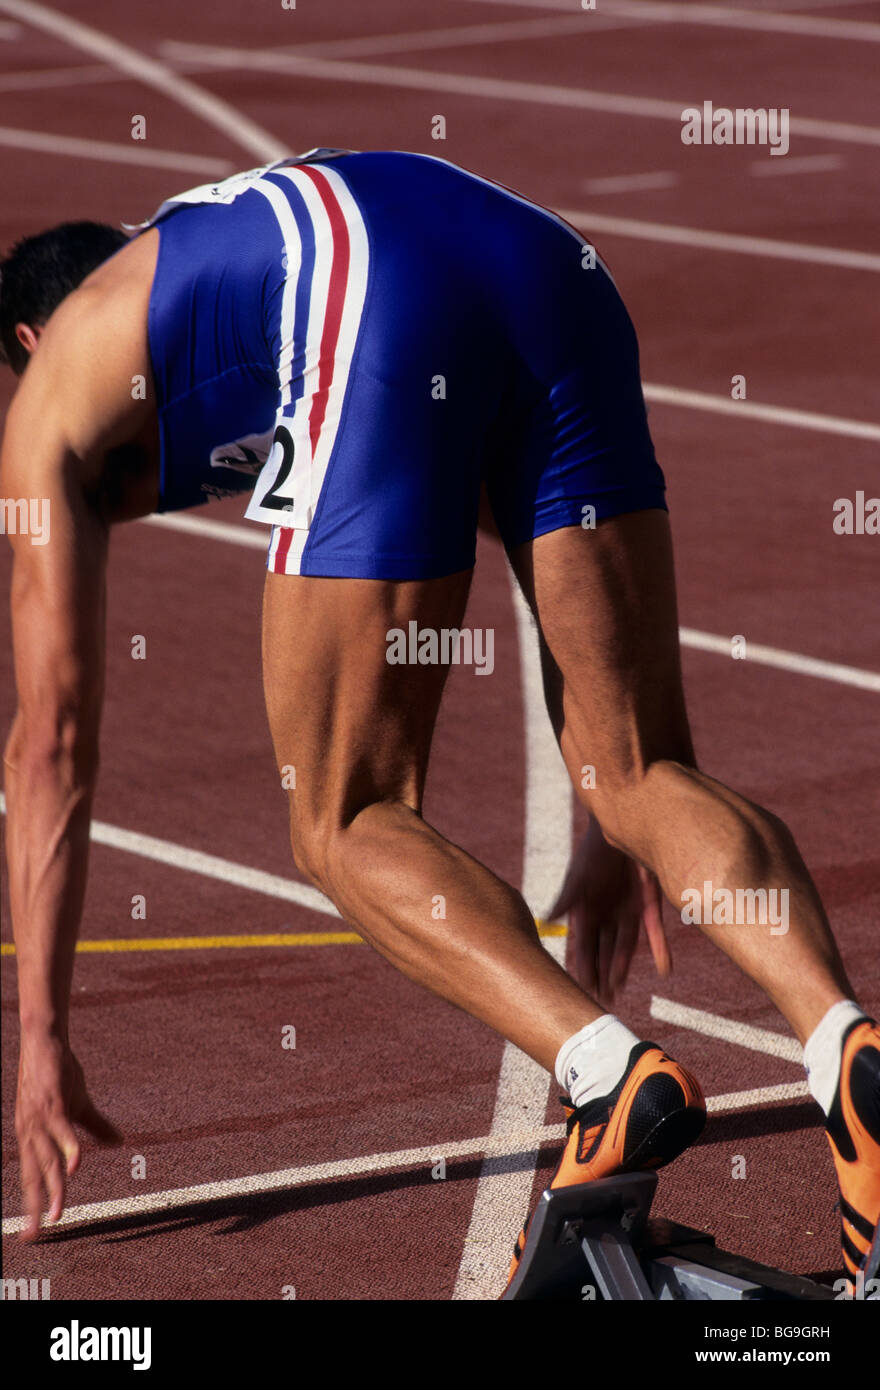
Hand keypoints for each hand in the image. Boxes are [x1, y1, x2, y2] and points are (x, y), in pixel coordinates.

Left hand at [15, 1034, 121, 1239]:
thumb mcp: (79, 1106)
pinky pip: (60, 1130)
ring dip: (53, 1186)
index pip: (32, 1177)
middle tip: (36, 1233)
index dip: (32, 1203)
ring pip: (46, 1159)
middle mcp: (31, 1134)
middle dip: (35, 1206)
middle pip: (34, 1176)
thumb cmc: (59, 1074)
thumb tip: (119, 1143)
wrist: (45, 1042)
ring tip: (59, 1211)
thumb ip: (96, 1127)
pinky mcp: (52, 1103)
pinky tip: (75, 1165)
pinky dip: (68, 1148)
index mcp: (34, 1138)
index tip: (32, 1233)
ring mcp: (39, 1120)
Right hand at [549, 818, 671, 1003]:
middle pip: (603, 949)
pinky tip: (666, 970)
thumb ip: (566, 898)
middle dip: (602, 973)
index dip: (584, 965)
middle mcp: (605, 913)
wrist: (625, 823)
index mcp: (586, 908)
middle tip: (603, 1000)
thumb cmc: (595, 848)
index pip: (582, 943)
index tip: (584, 988)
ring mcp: (627, 909)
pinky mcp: (649, 903)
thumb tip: (544, 921)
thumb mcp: (579, 874)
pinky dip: (660, 950)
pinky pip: (654, 932)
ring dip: (623, 967)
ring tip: (621, 989)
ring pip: (625, 946)